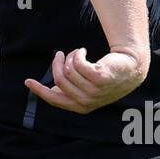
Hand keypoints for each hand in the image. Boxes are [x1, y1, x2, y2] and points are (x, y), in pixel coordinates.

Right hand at [24, 47, 148, 113]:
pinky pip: (78, 63)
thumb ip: (71, 89)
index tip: (28, 82)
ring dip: (70, 57)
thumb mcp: (87, 86)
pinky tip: (84, 52)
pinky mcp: (100, 78)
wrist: (131, 67)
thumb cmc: (106, 75)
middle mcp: (87, 102)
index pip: (55, 100)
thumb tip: (53, 88)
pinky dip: (78, 54)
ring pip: (69, 71)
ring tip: (78, 54)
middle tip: (60, 55)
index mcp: (81, 107)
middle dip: (56, 64)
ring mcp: (94, 91)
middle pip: (59, 80)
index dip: (40, 91)